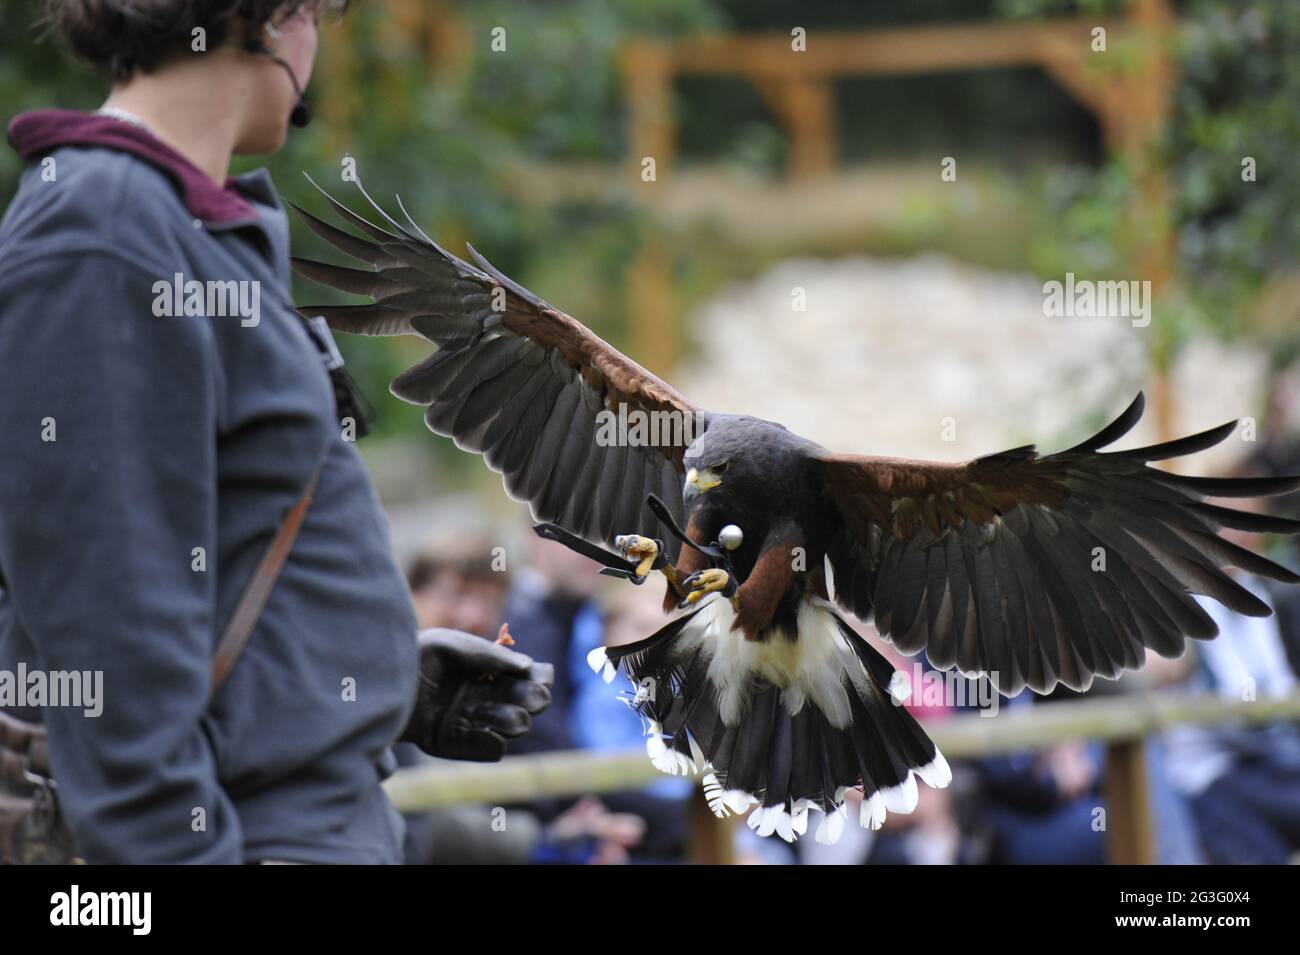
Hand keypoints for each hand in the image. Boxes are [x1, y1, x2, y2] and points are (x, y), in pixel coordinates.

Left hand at [400, 628, 552, 761]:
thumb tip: (530, 666)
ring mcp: (473, 720)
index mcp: (491, 670)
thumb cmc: (417, 655)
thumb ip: (490, 654)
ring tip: (497, 711)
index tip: (541, 677)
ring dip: (513, 718)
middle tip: (532, 697)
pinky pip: (492, 749)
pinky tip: (487, 732)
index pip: (531, 677)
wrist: (380, 682)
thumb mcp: (453, 646)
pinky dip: (493, 741)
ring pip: (516, 726)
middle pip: (531, 703)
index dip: (542, 678)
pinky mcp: (456, 743)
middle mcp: (487, 696)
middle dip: (535, 700)